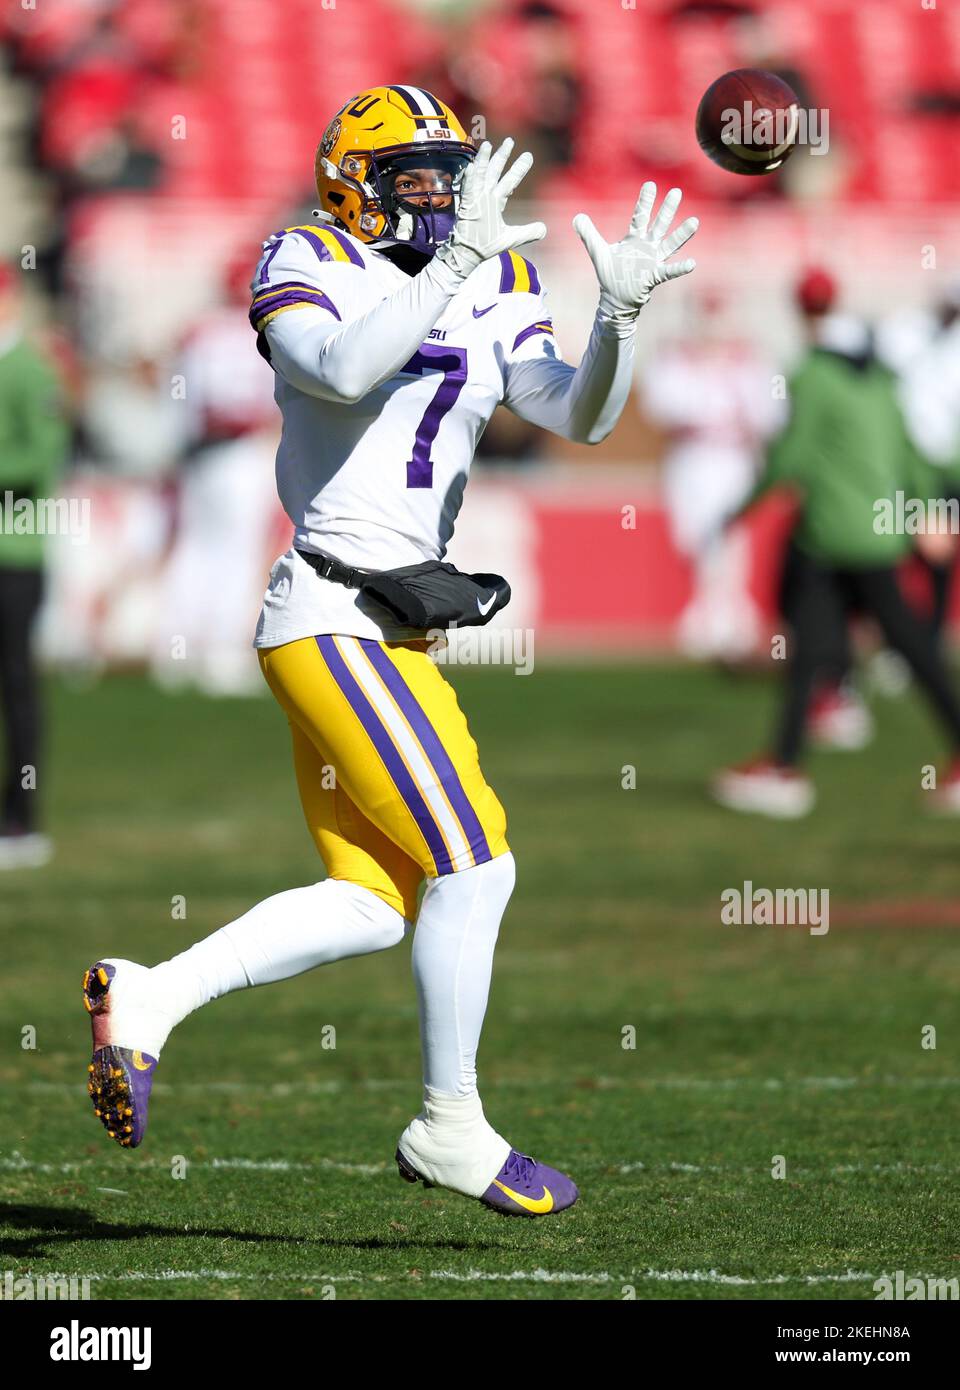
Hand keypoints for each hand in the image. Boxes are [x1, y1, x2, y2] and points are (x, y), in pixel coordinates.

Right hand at [436, 138, 546, 278]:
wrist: (469, 255)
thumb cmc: (486, 245)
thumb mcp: (512, 238)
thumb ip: (528, 232)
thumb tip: (544, 229)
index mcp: (496, 202)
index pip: (510, 182)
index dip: (519, 169)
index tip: (528, 156)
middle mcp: (485, 197)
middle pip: (495, 172)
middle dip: (502, 156)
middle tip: (510, 141)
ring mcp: (475, 200)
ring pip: (480, 176)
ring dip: (483, 161)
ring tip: (488, 145)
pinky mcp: (466, 207)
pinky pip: (468, 191)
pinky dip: (470, 179)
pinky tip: (472, 167)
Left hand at [574, 183, 697, 325]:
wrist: (616, 299)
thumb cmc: (610, 275)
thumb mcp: (598, 252)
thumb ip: (589, 234)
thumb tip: (576, 217)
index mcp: (634, 239)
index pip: (640, 216)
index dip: (644, 202)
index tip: (650, 184)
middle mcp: (647, 247)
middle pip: (658, 224)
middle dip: (667, 209)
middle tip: (677, 191)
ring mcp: (653, 261)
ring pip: (669, 244)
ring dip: (681, 234)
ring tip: (694, 222)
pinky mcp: (654, 276)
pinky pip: (668, 271)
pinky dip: (679, 268)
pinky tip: (692, 263)